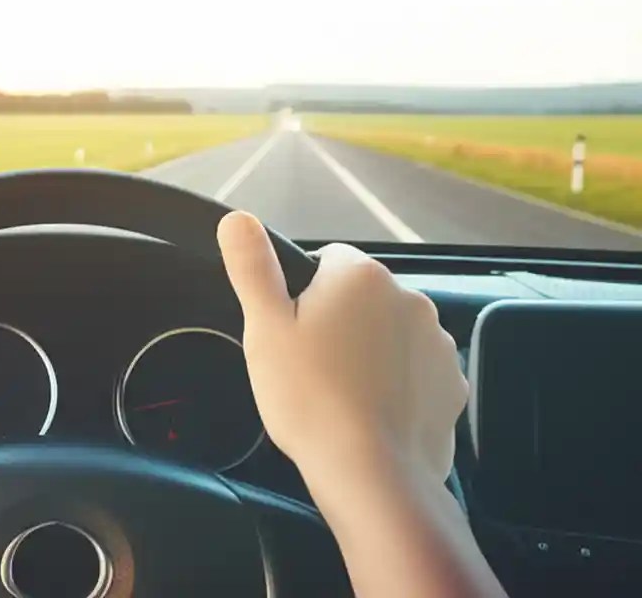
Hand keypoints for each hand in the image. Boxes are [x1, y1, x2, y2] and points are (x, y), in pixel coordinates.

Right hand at [216, 212, 466, 491]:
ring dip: (371, 352)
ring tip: (342, 396)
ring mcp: (439, 341)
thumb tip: (237, 217)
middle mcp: (410, 296)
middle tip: (310, 368)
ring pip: (390, 334)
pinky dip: (399, 385)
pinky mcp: (453, 384)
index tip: (292, 335)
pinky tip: (374, 415)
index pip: (327, 261)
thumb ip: (253, 268)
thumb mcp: (264, 328)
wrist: (372, 472)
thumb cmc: (309, 396)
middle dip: (340, 322)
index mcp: (361, 274)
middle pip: (361, 298)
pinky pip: (417, 371)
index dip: (302, 296)